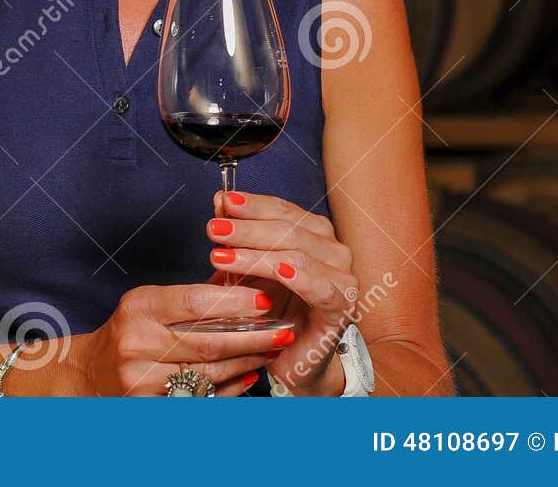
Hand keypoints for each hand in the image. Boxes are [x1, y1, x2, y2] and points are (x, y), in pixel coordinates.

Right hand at [64, 281, 286, 395]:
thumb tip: (245, 278)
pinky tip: (250, 375)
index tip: (267, 298)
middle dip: (254, 336)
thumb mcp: (150, 304)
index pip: (196, 302)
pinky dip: (231, 387)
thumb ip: (193, 297)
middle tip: (285, 328)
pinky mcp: (150, 408)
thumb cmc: (130, 332)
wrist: (89, 374)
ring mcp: (143, 380)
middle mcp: (138, 343)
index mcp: (139, 308)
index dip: (236, 301)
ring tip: (272, 350)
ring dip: (248, 362)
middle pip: (210, 342)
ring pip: (211, 373)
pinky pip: (204, 399)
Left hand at [206, 189, 358, 394]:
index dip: (253, 205)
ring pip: (299, 254)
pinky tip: (278, 271)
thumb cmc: (271, 310)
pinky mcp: (342, 309)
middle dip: (248, 227)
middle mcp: (333, 252)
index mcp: (314, 235)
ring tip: (223, 256)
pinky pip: (322, 288)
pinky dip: (299, 277)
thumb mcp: (248, 268)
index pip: (284, 210)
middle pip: (290, 229)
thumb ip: (237, 236)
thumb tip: (220, 201)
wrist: (292, 357)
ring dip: (258, 254)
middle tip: (215, 230)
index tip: (223, 201)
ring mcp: (342, 280)